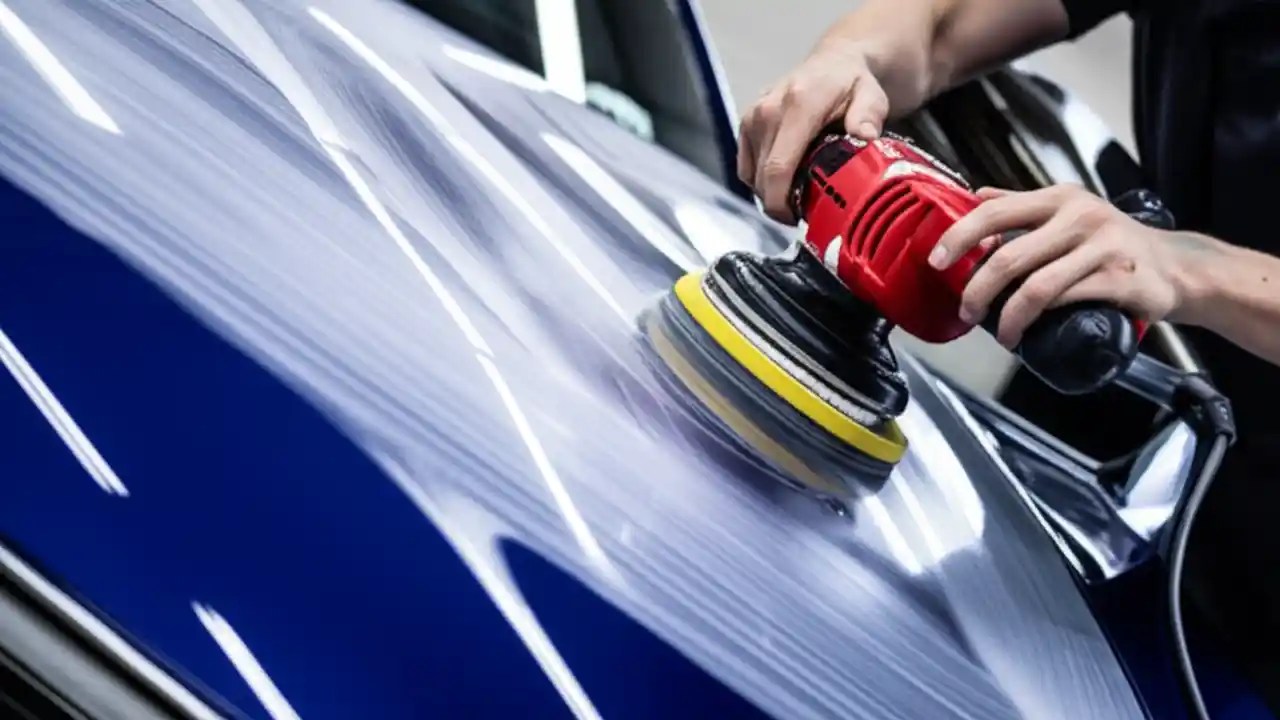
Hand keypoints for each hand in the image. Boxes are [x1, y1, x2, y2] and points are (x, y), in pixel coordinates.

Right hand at [737, 40, 892, 224]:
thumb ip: (868, 114)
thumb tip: (865, 136)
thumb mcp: (872, 96)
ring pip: (752, 176)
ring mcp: (753, 117)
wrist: (835, 62)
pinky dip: (760, 182)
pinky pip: (745, 167)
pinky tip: (782, 184)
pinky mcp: (746, 123)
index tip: (798, 219)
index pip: (778, 167)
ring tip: (796, 198)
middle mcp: (768, 111)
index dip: (782, 203)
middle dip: (779, 205)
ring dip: (770, 194)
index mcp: (798, 105)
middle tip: (804, 214)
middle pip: (762, 178)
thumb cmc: (854, 84)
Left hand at [928, 185, 1201, 347]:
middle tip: (967, 312)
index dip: (958, 236)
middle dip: (977, 290)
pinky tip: (1029, 333)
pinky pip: (1067, 299)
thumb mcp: (1067, 212)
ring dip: (1007, 316)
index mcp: (1059, 198)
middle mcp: (1080, 217)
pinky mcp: (1119, 279)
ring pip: (1036, 285)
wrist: (1175, 266)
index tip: (935, 261)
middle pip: (1008, 255)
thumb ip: (1022, 206)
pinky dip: (1039, 320)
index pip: (995, 211)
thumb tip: (977, 196)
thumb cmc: (1111, 242)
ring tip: (999, 332)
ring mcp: (1101, 247)